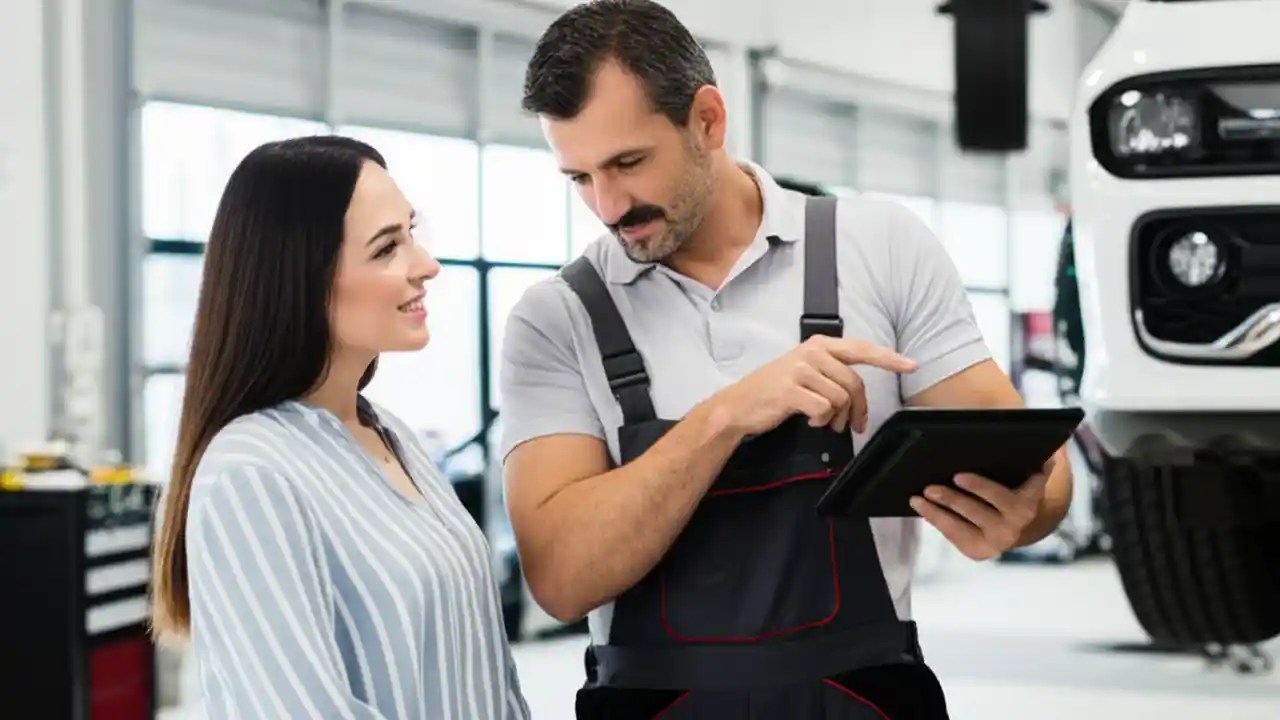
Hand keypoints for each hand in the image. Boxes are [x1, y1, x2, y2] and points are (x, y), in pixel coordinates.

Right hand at [711, 335, 917, 437]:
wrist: (739, 406)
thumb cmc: (774, 392)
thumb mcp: (804, 372)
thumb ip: (831, 372)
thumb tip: (859, 393)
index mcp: (818, 345)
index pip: (861, 348)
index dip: (889, 358)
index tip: (912, 364)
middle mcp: (811, 353)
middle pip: (855, 382)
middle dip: (858, 408)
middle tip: (854, 425)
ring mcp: (800, 370)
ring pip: (841, 398)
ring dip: (836, 417)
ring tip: (823, 422)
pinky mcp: (792, 390)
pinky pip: (824, 409)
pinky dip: (820, 421)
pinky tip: (809, 420)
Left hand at [909, 458, 1053, 560]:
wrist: (1010, 526)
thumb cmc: (1012, 492)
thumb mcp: (1026, 481)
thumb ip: (1036, 470)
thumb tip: (1050, 457)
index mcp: (1028, 503)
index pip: (1002, 496)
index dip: (982, 486)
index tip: (958, 476)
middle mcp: (1014, 526)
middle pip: (980, 511)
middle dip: (955, 498)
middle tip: (932, 486)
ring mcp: (995, 541)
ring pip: (962, 525)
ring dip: (940, 509)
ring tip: (922, 495)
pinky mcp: (978, 551)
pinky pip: (953, 534)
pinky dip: (935, 519)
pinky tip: (920, 506)